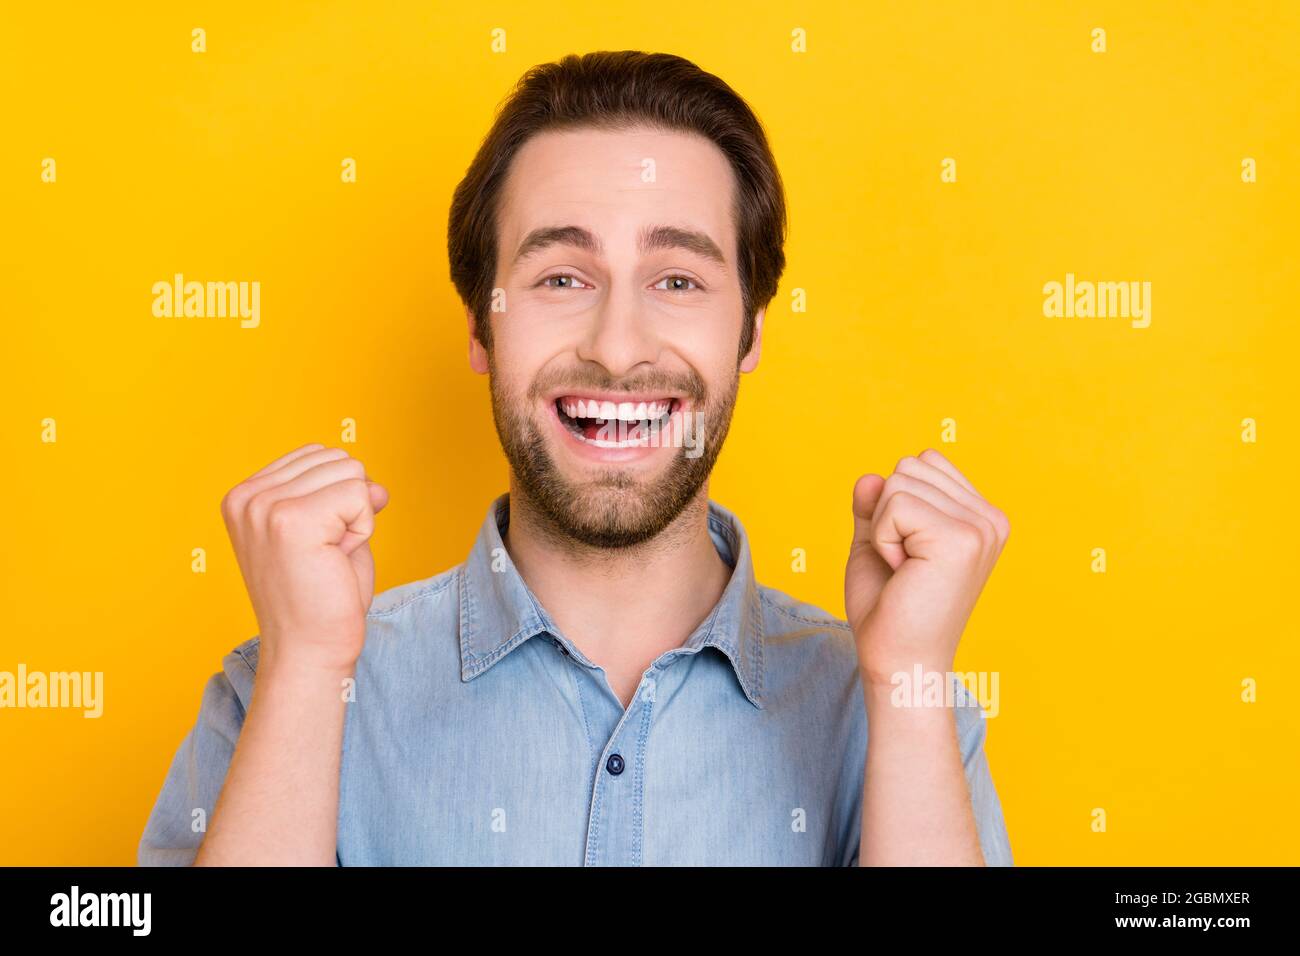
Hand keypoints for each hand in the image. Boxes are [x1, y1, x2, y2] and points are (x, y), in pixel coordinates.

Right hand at [220, 443, 389, 673]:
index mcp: (245, 495)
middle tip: (326, 554)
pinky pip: (359, 494)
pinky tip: (337, 559)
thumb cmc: (322, 599)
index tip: (317, 543)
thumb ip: (348, 495)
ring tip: (329, 557)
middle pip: (337, 458)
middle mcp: (246, 497)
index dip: (338, 496)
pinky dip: (363, 528)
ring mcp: (264, 507)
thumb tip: (376, 483)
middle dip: (350, 505)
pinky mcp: (289, 521)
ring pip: (351, 472)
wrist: (311, 650)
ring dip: (357, 517)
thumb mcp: (332, 531)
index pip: (318, 455)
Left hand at [845, 449, 1008, 687]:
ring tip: (905, 569)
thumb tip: (869, 476)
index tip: (907, 551)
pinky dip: (883, 538)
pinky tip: (903, 572)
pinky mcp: (961, 539)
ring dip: (884, 527)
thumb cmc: (889, 608)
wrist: (899, 661)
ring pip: (899, 480)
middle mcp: (990, 519)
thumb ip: (875, 505)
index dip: (894, 503)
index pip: (924, 461)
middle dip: (887, 512)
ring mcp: (981, 528)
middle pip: (910, 465)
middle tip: (904, 564)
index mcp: (981, 517)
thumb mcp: (877, 542)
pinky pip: (894, 502)